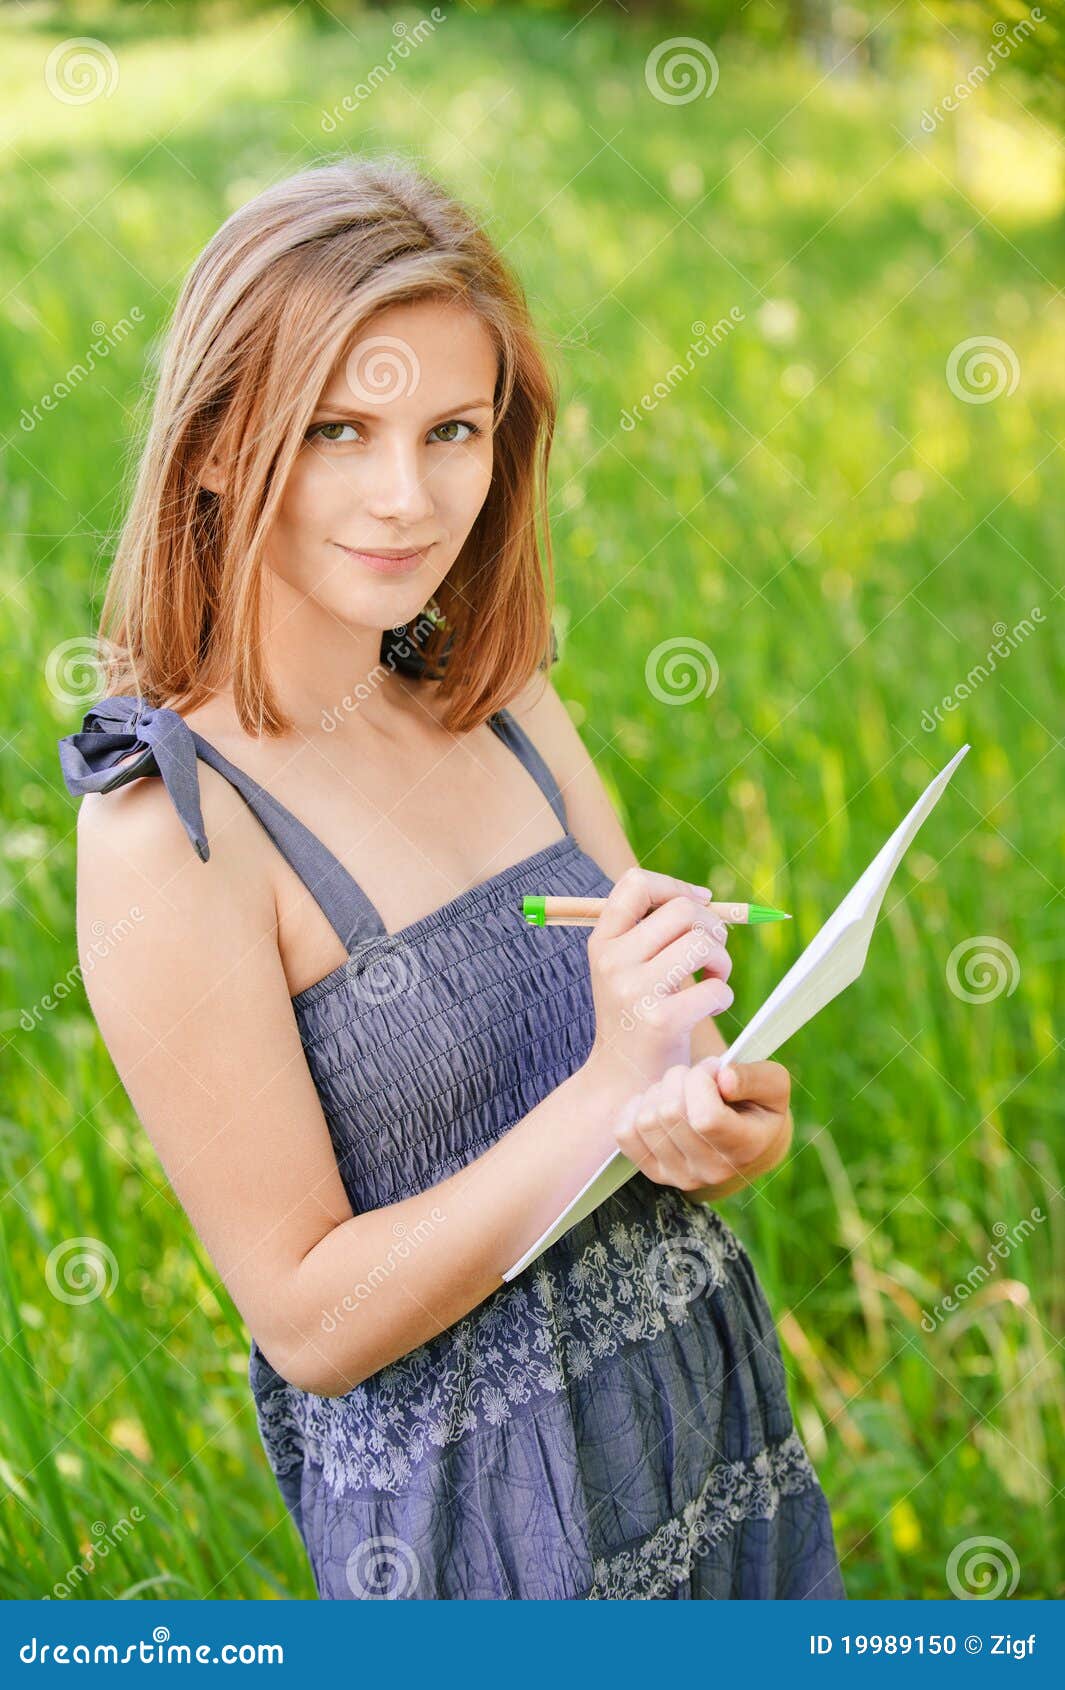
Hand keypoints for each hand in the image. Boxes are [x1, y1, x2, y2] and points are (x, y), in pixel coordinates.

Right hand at [585, 865, 733, 1091]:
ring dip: (721, 960)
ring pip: (703, 944)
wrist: (622, 1082)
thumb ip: (652, 929)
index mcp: (602, 941)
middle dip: (712, 925)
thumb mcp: (627, 967)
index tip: (698, 904)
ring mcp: (634, 991)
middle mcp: (612, 961)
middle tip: (712, 951)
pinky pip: (715, 988)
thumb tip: (705, 896)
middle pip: (682, 910)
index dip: (675, 887)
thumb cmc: (637, 1015)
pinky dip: (722, 995)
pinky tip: (709, 1006)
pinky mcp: (660, 1021)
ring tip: (713, 978)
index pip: (636, 883)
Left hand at [613, 1055, 792, 1195]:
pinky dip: (636, 1107)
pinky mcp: (654, 1172)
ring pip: (646, 1119)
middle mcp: (711, 1171)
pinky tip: (659, 1103)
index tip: (714, 1071)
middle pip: (670, 1113)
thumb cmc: (757, 1103)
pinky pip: (624, 1132)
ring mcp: (680, 1176)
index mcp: (745, 1149)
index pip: (705, 1117)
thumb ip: (754, 1077)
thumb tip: (724, 1080)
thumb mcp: (772, 1083)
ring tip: (682, 1091)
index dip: (702, 1081)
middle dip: (680, 1079)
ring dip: (660, 1091)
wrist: (744, 1137)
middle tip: (697, 1079)